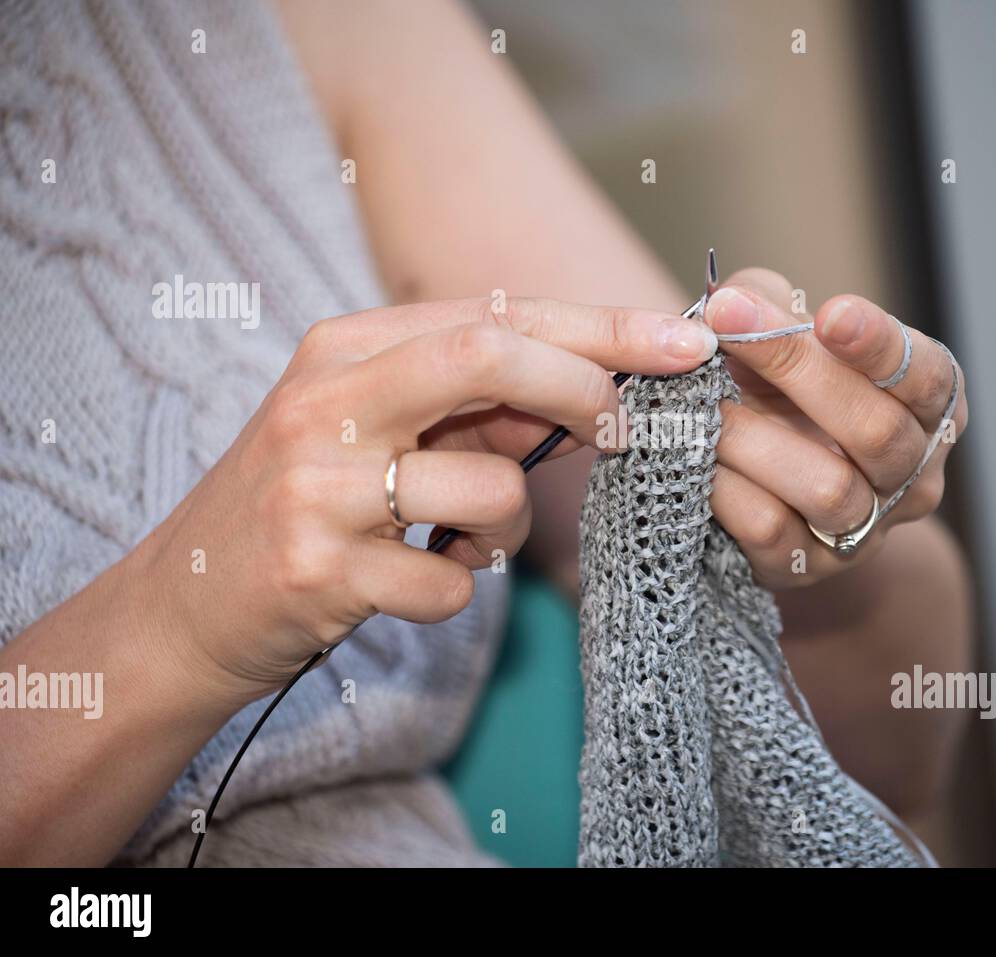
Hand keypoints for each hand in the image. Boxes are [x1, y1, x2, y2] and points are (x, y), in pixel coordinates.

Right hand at [137, 298, 716, 704]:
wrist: (182, 606)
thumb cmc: (304, 505)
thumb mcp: (376, 430)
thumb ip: (472, 403)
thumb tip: (589, 389)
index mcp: (344, 350)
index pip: (494, 313)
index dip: (602, 326)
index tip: (684, 343)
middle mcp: (325, 402)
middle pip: (490, 355)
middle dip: (585, 388)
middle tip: (623, 432)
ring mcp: (317, 486)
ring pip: (491, 486)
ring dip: (510, 527)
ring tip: (465, 542)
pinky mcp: (318, 571)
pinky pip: (452, 584)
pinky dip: (458, 590)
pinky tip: (415, 583)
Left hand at [703, 268, 967, 587]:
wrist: (758, 478)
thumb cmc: (777, 385)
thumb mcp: (779, 326)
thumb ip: (766, 302)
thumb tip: (735, 303)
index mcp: (928, 405)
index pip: (927, 377)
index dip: (881, 346)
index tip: (831, 313)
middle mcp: (912, 472)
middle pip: (877, 431)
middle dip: (799, 373)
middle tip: (728, 325)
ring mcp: (866, 527)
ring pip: (829, 488)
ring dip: (755, 436)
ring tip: (701, 399)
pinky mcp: (807, 566)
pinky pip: (771, 529)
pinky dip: (726, 487)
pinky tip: (691, 453)